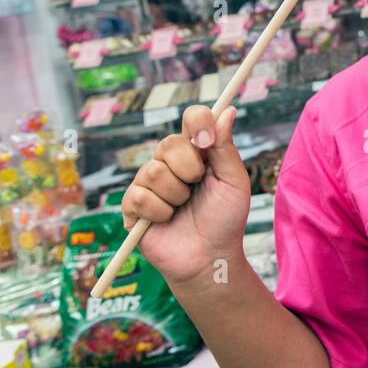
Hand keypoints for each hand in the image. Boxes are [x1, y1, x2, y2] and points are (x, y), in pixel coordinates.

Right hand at [121, 105, 250, 286]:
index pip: (192, 117)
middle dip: (190, 170)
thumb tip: (227, 110)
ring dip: (177, 195)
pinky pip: (140, 196)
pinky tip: (167, 220)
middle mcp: (170, 162)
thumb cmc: (225, 219)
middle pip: (169, 143)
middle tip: (197, 188)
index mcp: (197, 151)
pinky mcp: (132, 206)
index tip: (207, 141)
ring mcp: (149, 183)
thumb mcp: (234, 181)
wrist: (210, 256)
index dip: (198, 122)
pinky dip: (160, 212)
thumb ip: (226, 147)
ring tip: (183, 208)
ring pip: (154, 172)